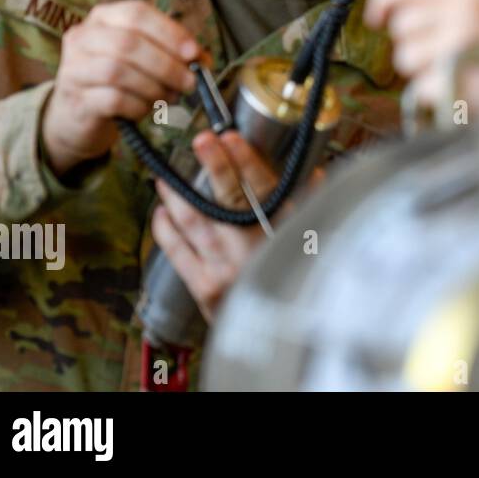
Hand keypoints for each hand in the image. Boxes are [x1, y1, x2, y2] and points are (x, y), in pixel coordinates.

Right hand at [41, 0, 202, 174]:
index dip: (169, 32)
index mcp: (105, 17)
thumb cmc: (123, 79)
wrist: (81, 114)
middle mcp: (83, 36)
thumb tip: (203, 60)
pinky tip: (146, 109)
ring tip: (170, 97)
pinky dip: (138, 106)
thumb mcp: (148, 59)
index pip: (137, 13)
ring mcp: (73, 67)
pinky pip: (112, 99)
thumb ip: (176, 54)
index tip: (194, 53)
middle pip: (128, 43)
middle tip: (189, 83)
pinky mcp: (74, 98)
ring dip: (153, 87)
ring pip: (117, 71)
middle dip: (166, 65)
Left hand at [150, 130, 320, 320]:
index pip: (266, 189)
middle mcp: (254, 252)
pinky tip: (162, 211)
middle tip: (200, 140)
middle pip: (228, 200)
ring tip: (168, 172)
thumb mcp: (316, 242)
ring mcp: (225, 271)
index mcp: (286, 236)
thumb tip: (316, 170)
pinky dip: (165, 228)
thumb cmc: (299, 283)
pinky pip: (176, 252)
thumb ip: (313, 206)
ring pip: (194, 222)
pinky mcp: (203, 289)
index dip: (246, 160)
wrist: (281, 340)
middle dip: (212, 166)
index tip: (232, 138)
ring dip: (178, 193)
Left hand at [362, 0, 478, 115]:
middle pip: (402, 25)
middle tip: (448, 57)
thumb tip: (402, 10)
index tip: (376, 17)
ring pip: (407, 58)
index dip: (383, 1)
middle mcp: (463, 9)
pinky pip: (421, 88)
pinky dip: (438, 95)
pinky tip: (469, 92)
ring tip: (466, 74)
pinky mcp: (460, 80)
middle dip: (415, 44)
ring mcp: (460, 44)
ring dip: (426, 71)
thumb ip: (459, 1)